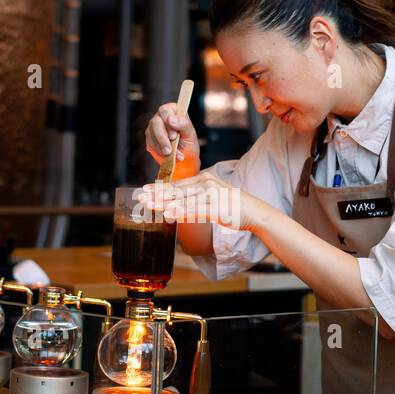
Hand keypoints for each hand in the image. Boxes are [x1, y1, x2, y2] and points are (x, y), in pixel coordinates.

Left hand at [138, 172, 263, 231]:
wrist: (254, 211)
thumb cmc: (233, 205)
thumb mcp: (214, 195)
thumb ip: (197, 196)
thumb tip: (179, 202)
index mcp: (204, 179)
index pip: (178, 184)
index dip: (160, 187)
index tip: (145, 189)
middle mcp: (206, 184)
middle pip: (176, 190)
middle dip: (156, 194)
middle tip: (140, 196)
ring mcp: (211, 195)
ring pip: (182, 199)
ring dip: (163, 202)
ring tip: (148, 205)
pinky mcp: (216, 207)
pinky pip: (194, 210)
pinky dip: (179, 212)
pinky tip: (168, 214)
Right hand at [145, 102, 200, 173]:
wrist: (185, 160)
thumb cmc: (189, 144)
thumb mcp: (191, 134)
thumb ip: (183, 124)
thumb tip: (170, 119)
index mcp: (173, 111)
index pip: (165, 110)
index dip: (168, 122)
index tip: (174, 135)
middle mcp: (161, 117)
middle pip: (155, 122)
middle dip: (163, 137)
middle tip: (170, 148)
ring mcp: (153, 128)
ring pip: (150, 133)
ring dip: (161, 145)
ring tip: (171, 153)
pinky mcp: (150, 139)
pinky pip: (150, 143)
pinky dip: (158, 150)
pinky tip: (167, 155)